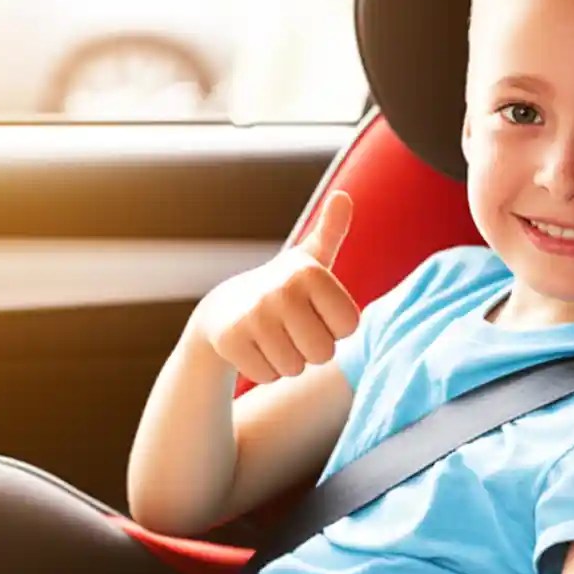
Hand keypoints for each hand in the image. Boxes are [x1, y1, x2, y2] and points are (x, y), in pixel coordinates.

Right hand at [191, 190, 360, 383]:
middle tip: (294, 329)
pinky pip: (269, 376)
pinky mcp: (230, 341)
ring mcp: (253, 316)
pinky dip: (265, 370)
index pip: (349, 327)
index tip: (316, 311)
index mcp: (310, 272)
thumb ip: (331, 231)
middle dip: (312, 349)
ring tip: (274, 337)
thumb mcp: (309, 260)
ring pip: (296, 368)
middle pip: (324, 353)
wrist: (224, 308)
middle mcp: (282, 290)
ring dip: (288, 361)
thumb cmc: (282, 288)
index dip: (334, 327)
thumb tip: (344, 197)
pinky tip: (255, 347)